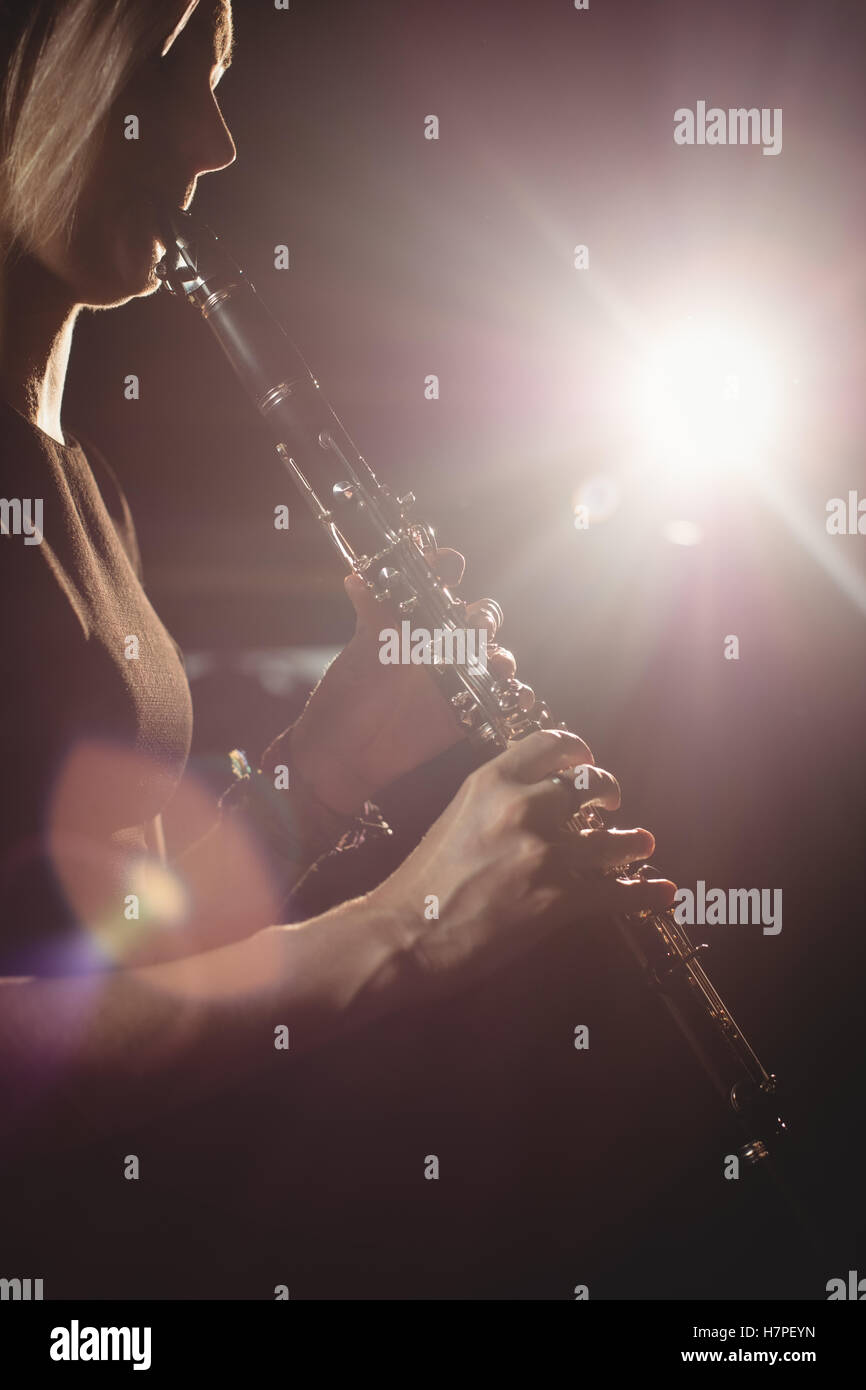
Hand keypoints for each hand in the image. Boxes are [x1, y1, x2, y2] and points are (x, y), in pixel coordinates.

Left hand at [262, 549, 517, 814]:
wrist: (346, 751)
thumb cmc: (350, 694)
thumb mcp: (363, 650)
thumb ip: (371, 612)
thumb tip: (355, 576)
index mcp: (415, 622)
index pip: (440, 585)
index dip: (448, 569)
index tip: (451, 566)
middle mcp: (440, 644)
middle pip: (480, 618)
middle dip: (485, 616)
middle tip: (476, 626)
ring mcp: (457, 677)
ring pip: (495, 655)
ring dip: (503, 656)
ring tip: (497, 665)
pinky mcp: (468, 711)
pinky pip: (502, 698)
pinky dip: (516, 695)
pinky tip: (514, 696)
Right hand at [368, 729, 677, 988]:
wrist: (403, 935)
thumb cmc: (419, 885)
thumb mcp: (454, 819)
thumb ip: (494, 804)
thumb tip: (533, 801)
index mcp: (491, 782)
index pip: (551, 744)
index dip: (577, 749)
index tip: (586, 758)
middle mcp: (523, 808)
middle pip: (590, 785)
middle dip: (609, 794)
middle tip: (612, 804)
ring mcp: (544, 855)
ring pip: (613, 841)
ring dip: (632, 843)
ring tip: (641, 843)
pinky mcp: (558, 901)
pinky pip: (618, 893)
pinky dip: (646, 894)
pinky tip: (663, 893)